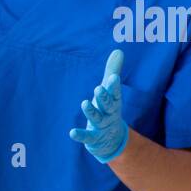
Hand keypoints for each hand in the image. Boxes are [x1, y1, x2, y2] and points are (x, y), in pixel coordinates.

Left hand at [68, 49, 128, 163]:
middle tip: (98, 88)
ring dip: (91, 112)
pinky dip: (80, 135)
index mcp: (114, 103)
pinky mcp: (94, 138)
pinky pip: (87, 137)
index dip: (114, 86)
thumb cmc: (108, 110)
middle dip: (104, 97)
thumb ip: (112, 72)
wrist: (112, 139)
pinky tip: (72, 132)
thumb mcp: (110, 92)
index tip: (113, 77)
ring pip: (97, 119)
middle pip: (107, 106)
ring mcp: (102, 127)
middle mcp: (109, 114)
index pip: (115, 94)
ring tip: (84, 103)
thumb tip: (118, 50)